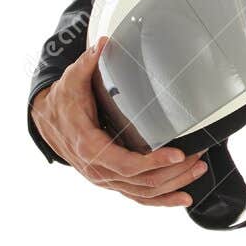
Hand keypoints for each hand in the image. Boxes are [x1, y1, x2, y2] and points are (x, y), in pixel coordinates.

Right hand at [31, 36, 205, 205]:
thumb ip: (88, 63)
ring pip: (141, 193)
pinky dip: (161, 201)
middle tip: (198, 158)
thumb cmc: (64, 100)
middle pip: (139, 181)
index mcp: (89, 147)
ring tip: (198, 171)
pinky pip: (137, 197)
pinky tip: (182, 198)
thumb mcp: (72, 80)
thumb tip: (103, 44)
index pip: (124, 162)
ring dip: (172, 186)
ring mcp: (105, 178)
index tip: (177, 154)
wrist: (47, 120)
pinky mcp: (112, 180)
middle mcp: (97, 170)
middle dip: (172, 172)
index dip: (152, 162)